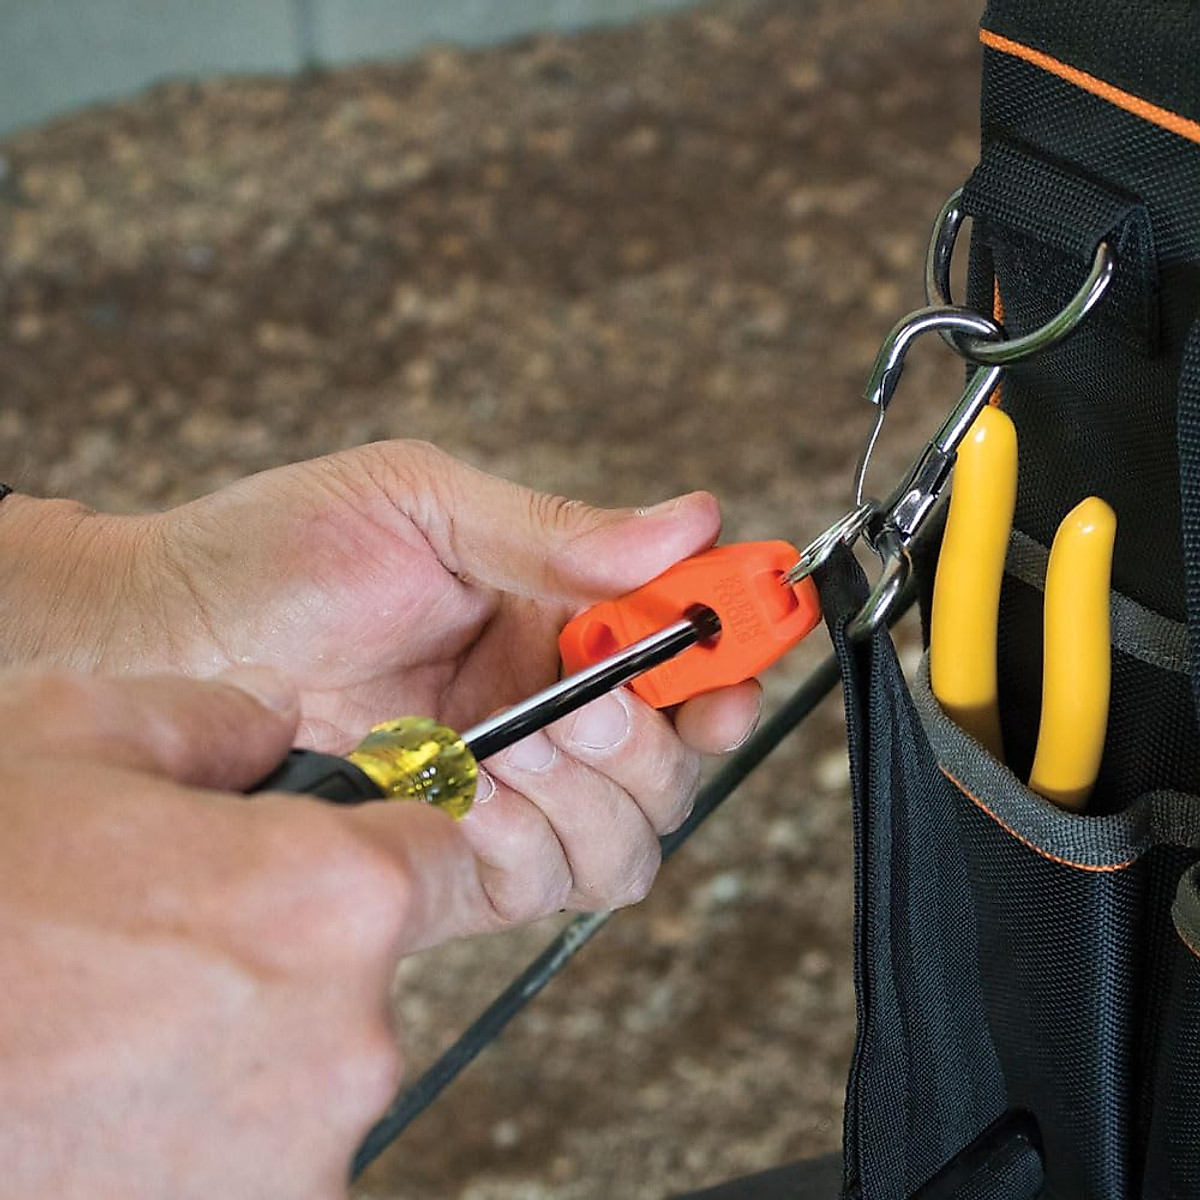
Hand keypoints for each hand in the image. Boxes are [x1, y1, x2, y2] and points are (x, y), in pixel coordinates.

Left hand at [0, 443, 760, 926]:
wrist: (163, 634)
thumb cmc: (278, 552)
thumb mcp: (421, 505)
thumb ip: (555, 531)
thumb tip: (686, 522)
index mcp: (555, 614)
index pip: (686, 648)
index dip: (732, 655)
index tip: (735, 651)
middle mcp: (548, 706)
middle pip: (677, 761)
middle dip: (654, 733)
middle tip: (588, 692)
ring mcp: (508, 785)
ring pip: (633, 835)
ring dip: (601, 789)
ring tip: (520, 736)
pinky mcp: (457, 849)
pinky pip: (549, 879)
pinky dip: (536, 840)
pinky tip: (474, 789)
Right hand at [0, 667, 485, 1198]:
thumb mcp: (64, 740)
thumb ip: (209, 719)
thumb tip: (275, 718)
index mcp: (328, 899)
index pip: (443, 851)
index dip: (388, 839)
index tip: (337, 848)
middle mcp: (346, 1039)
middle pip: (368, 964)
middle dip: (292, 942)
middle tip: (168, 939)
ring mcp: (298, 1160)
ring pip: (311, 1064)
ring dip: (240, 1040)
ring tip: (112, 1023)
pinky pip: (259, 1152)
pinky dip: (201, 1127)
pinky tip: (100, 1097)